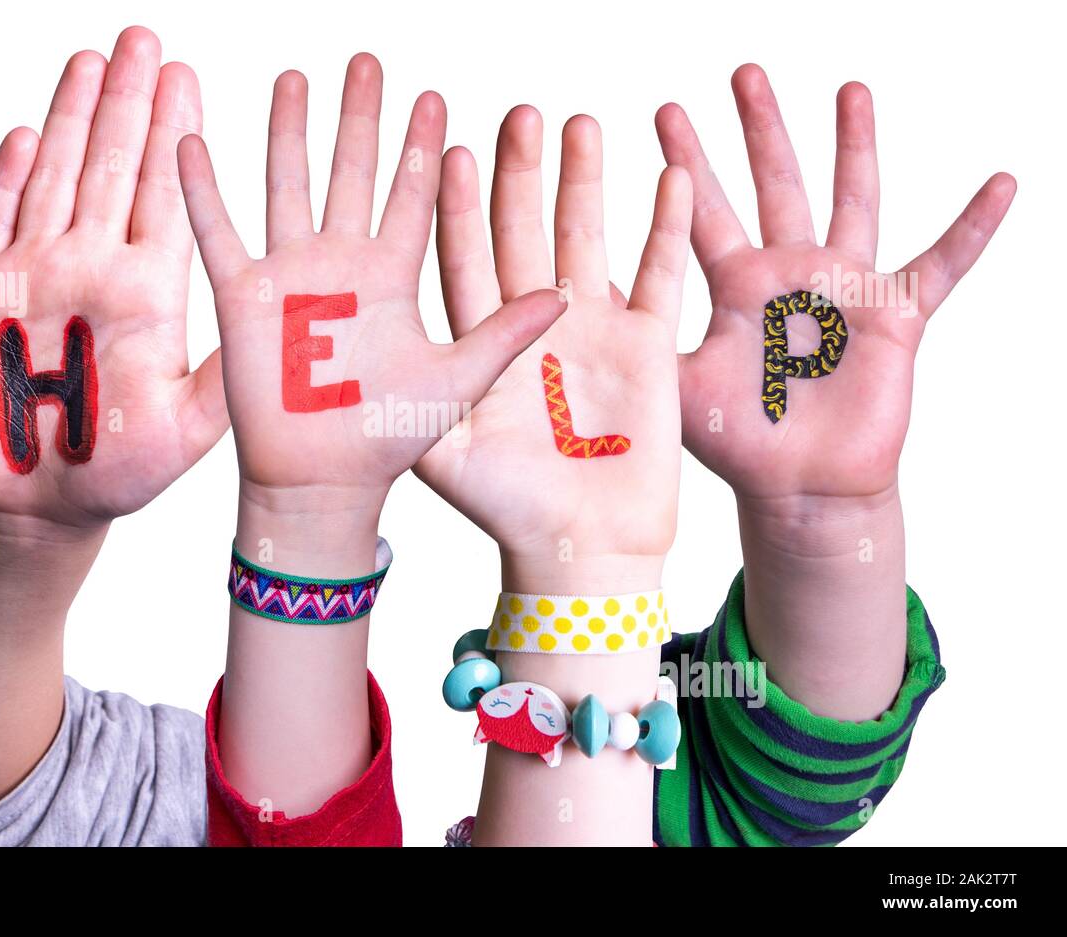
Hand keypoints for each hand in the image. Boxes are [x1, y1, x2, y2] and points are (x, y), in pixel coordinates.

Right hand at [0, 27, 227, 529]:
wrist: (41, 505)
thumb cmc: (120, 471)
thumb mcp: (190, 428)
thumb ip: (227, 375)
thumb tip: (277, 321)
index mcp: (149, 291)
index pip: (164, 197)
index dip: (173, 137)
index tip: (187, 77)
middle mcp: (95, 269)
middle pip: (112, 169)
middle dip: (128, 104)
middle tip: (145, 38)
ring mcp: (35, 275)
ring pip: (56, 180)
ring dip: (72, 119)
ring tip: (92, 60)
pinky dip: (6, 180)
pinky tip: (25, 133)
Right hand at [177, 55, 563, 522]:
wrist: (325, 480)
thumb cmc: (389, 439)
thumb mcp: (460, 380)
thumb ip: (507, 333)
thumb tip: (566, 293)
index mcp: (392, 279)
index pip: (411, 197)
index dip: (421, 148)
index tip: (434, 97)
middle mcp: (342, 266)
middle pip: (352, 173)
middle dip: (360, 118)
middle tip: (368, 62)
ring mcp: (290, 276)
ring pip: (289, 184)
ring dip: (291, 131)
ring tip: (296, 77)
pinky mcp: (242, 298)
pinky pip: (218, 233)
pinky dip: (202, 190)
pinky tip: (192, 142)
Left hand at [415, 107, 691, 589]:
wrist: (585, 549)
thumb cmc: (510, 510)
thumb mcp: (447, 453)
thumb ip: (417, 395)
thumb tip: (364, 348)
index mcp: (480, 345)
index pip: (464, 259)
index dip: (456, 207)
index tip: (446, 151)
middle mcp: (535, 327)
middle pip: (522, 234)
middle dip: (519, 175)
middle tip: (518, 115)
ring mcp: (594, 330)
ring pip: (586, 239)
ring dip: (583, 182)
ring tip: (578, 125)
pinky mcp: (648, 346)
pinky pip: (661, 275)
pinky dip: (668, 229)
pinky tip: (670, 178)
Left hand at [657, 65, 1014, 502]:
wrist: (799, 488)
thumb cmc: (735, 442)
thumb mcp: (673, 385)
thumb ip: (636, 342)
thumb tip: (563, 314)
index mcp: (734, 286)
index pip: (702, 211)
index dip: (684, 163)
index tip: (661, 110)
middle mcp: (788, 275)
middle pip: (773, 185)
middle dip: (757, 131)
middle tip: (741, 71)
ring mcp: (843, 290)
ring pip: (850, 201)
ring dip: (853, 147)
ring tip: (850, 89)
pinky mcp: (894, 318)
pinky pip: (941, 266)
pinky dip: (972, 230)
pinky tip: (1002, 185)